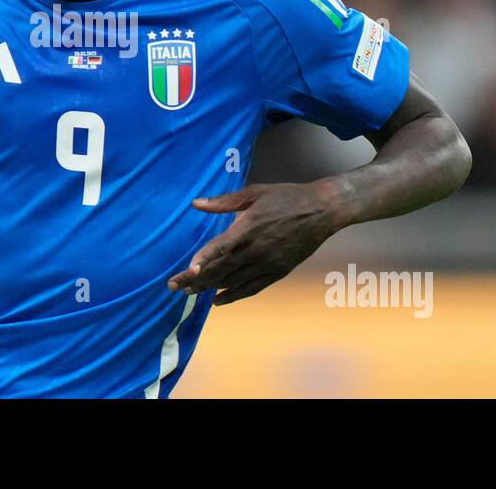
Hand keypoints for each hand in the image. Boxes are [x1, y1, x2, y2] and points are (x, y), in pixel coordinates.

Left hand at [167, 182, 344, 305]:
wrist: (322, 211)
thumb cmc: (286, 197)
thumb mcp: (254, 193)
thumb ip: (224, 202)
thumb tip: (196, 203)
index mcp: (248, 228)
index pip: (220, 248)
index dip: (203, 260)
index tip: (188, 269)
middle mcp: (256, 250)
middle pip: (221, 270)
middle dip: (196, 279)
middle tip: (174, 286)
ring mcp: (268, 263)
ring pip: (233, 281)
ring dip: (209, 288)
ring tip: (189, 292)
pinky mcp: (278, 272)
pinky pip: (252, 288)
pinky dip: (234, 296)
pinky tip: (217, 301)